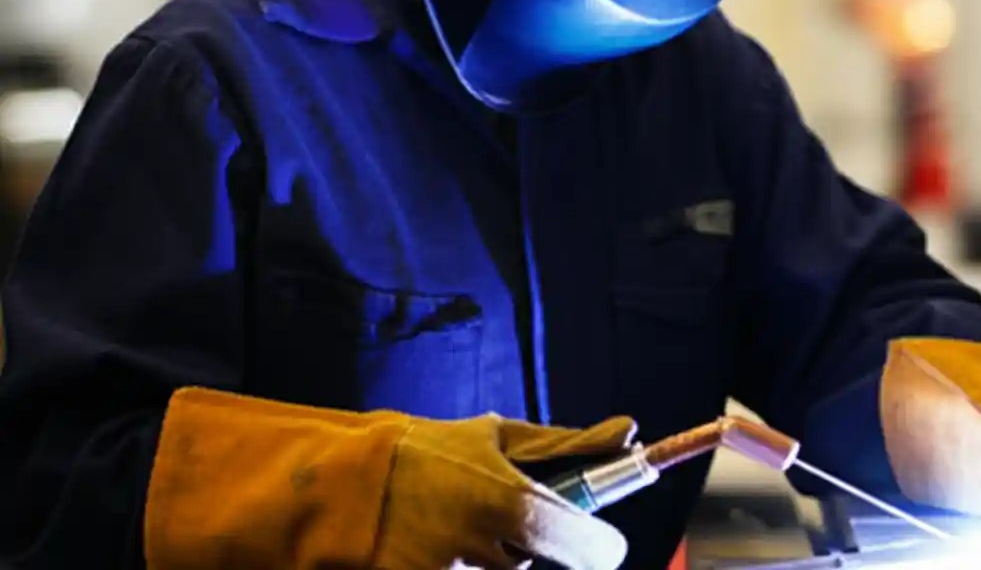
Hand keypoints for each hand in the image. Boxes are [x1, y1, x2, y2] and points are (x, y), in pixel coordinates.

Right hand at [373, 414, 636, 569]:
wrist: (344, 485)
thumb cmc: (430, 453)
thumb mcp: (497, 438)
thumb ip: (566, 443)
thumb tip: (629, 431)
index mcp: (508, 502)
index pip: (581, 545)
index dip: (597, 548)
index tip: (600, 546)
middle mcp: (483, 546)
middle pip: (531, 565)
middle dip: (527, 547)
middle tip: (503, 521)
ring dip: (490, 559)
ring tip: (458, 525)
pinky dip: (459, 565)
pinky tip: (437, 544)